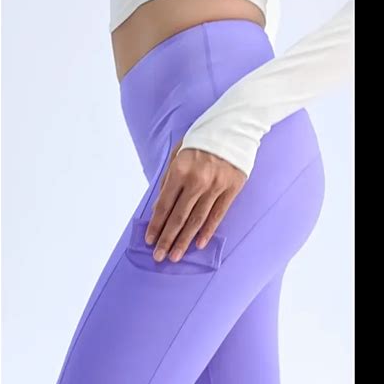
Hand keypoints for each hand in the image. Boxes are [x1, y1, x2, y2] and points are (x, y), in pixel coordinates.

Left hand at [145, 137, 246, 261]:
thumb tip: (159, 208)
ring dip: (184, 240)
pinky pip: (217, 215)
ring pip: (197, 220)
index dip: (156, 225)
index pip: (164, 205)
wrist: (234, 127)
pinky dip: (207, 231)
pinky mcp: (232, 189)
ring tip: (175, 256)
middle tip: (159, 256)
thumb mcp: (178, 153)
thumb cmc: (201, 140)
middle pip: (179, 217)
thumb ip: (168, 179)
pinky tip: (198, 244)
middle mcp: (197, 181)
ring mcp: (216, 186)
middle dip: (167, 239)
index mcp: (180, 170)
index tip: (150, 240)